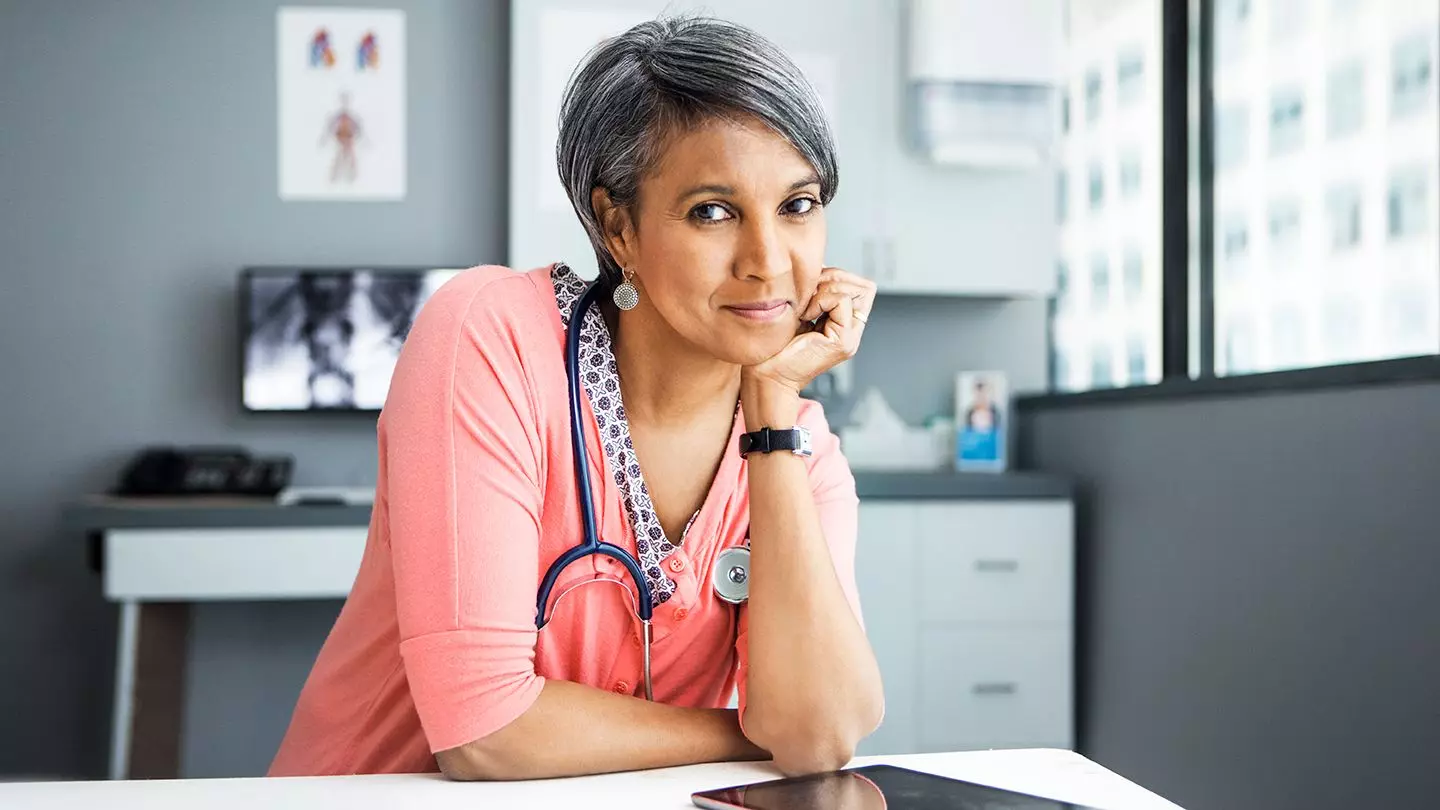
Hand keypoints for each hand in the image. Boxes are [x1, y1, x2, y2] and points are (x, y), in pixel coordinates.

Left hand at [744, 267, 874, 394]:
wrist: (764, 376)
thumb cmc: (773, 346)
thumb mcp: (797, 311)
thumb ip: (814, 294)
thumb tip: (819, 263)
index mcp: (842, 326)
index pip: (859, 287)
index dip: (837, 277)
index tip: (809, 289)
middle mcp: (851, 333)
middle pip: (863, 286)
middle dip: (834, 278)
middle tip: (808, 293)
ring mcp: (850, 339)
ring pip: (855, 290)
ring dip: (826, 289)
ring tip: (805, 307)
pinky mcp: (843, 342)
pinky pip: (842, 300)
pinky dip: (821, 300)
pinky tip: (805, 315)